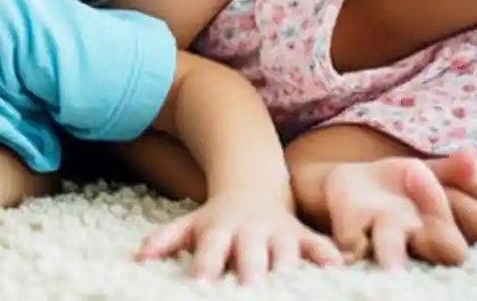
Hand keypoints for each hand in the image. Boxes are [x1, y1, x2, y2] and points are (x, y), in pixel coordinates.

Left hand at [137, 193, 341, 282]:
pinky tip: (338, 269)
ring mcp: (278, 232)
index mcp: (220, 230)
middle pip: (250, 253)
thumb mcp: (191, 224)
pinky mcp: (302, 235)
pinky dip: (328, 256)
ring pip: (285, 252)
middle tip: (252, 291)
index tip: (202, 288)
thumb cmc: (216, 218)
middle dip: (252, 272)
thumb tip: (138, 257)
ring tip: (292, 287)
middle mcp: (250, 232)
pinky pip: (318, 245)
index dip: (207, 269)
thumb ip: (166, 240)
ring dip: (289, 267)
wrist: (251, 186)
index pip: (211, 251)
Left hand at [324, 148, 476, 269]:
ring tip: (389, 220)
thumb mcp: (437, 173)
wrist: (346, 187)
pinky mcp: (357, 247)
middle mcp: (428, 243)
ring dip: (400, 245)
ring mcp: (393, 246)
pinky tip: (350, 239)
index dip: (474, 190)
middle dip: (438, 209)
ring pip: (404, 256)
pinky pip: (357, 251)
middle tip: (413, 170)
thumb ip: (476, 171)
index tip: (464, 158)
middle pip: (452, 246)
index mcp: (453, 227)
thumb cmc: (403, 187)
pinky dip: (355, 244)